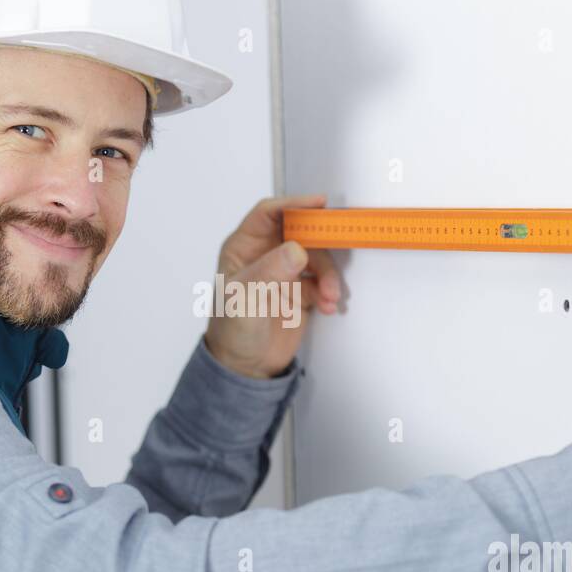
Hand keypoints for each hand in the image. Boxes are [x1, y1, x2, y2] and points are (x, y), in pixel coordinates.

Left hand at [203, 194, 341, 378]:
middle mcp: (265, 255)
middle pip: (300, 232)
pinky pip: (322, 282)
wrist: (245, 368)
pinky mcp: (301, 292)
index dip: (294, 204)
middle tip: (340, 242)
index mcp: (244, 247)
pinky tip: (329, 306)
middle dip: (321, 240)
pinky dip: (330, 291)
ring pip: (316, 257)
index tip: (319, 203)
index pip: (269, 214)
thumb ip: (270, 271)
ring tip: (331, 296)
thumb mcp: (245, 297)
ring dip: (329, 274)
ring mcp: (284, 273)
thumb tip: (298, 248)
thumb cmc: (231, 330)